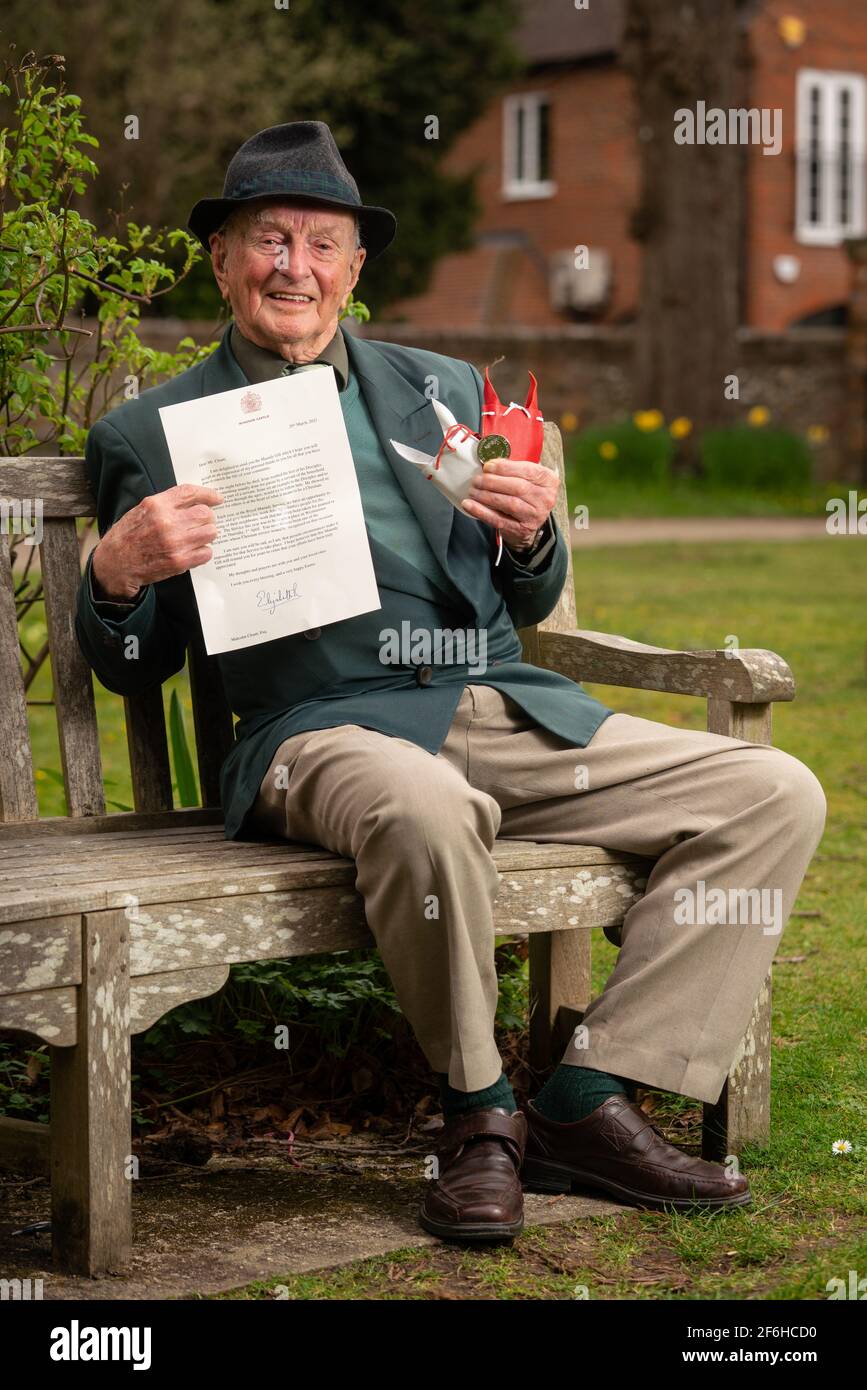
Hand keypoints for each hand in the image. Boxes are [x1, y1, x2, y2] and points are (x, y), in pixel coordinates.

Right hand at [91, 484, 223, 600]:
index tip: (217, 498)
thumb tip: (194, 502)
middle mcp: (167, 522)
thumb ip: (167, 504)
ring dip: (206, 534)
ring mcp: (175, 543)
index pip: (190, 493)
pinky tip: (193, 551)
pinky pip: (206, 553)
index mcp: (157, 505)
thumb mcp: (142, 510)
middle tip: (202, 523)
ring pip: (210, 532)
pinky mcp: (179, 561)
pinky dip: (203, 551)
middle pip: (205, 514)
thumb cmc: (128, 535)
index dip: (208, 494)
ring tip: (197, 537)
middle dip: (207, 518)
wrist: (116, 563)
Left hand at [460, 457, 558, 549]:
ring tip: (472, 491)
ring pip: (508, 503)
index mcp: (548, 480)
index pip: (527, 470)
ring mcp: (535, 515)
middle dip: (493, 482)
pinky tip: (469, 505)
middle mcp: (546, 498)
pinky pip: (499, 520)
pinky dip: (481, 512)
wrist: (530, 520)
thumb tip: (489, 463)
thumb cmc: (525, 492)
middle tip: (476, 480)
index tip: (487, 466)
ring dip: (486, 496)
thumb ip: (511, 469)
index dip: (505, 468)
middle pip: (517, 487)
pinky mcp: (522, 529)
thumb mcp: (526, 477)